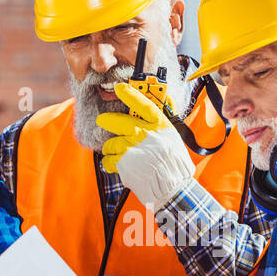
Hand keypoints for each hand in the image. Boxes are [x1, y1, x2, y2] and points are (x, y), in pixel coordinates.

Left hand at [97, 82, 194, 206]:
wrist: (173, 187)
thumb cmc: (174, 164)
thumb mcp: (172, 139)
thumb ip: (157, 127)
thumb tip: (150, 112)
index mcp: (160, 126)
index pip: (143, 105)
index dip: (130, 95)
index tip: (119, 88)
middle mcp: (145, 134)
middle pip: (119, 122)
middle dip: (107, 121)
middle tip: (102, 120)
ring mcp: (133, 148)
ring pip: (111, 143)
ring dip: (112, 149)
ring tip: (119, 155)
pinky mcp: (124, 163)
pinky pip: (109, 160)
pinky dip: (111, 164)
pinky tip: (120, 166)